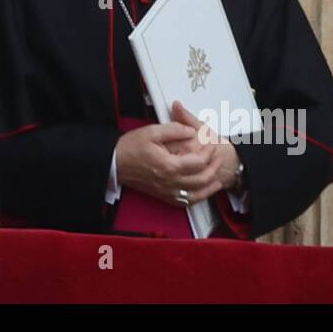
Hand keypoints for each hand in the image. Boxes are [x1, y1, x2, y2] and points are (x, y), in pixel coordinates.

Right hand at [114, 102, 240, 206]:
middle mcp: (170, 182)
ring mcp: (167, 191)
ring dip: (210, 187)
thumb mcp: (152, 131)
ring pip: (196, 195)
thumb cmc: (130, 147)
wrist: (114, 163)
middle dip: (214, 167)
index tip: (211, 142)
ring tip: (218, 178)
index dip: (209, 152)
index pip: (199, 162)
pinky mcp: (163, 196)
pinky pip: (185, 202)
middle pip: (201, 179)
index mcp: (169, 166)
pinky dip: (197, 198)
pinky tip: (202, 191)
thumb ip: (174, 129)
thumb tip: (191, 131)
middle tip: (218, 156)